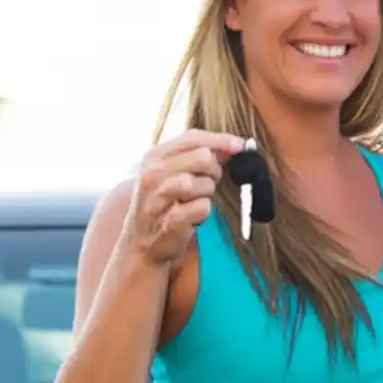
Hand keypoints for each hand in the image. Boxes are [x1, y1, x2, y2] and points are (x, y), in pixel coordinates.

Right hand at [119, 129, 245, 266]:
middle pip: (203, 158)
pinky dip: (204, 212)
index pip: (192, 137)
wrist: (142, 245)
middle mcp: (153, 173)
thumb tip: (233, 145)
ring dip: (206, 194)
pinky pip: (203, 207)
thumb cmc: (163, 204)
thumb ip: (199, 156)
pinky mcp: (170, 221)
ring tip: (192, 202)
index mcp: (154, 156)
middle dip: (213, 171)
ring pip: (205, 183)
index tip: (240, 145)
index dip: (220, 140)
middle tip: (206, 185)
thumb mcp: (174, 173)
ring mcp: (159, 197)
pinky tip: (192, 216)